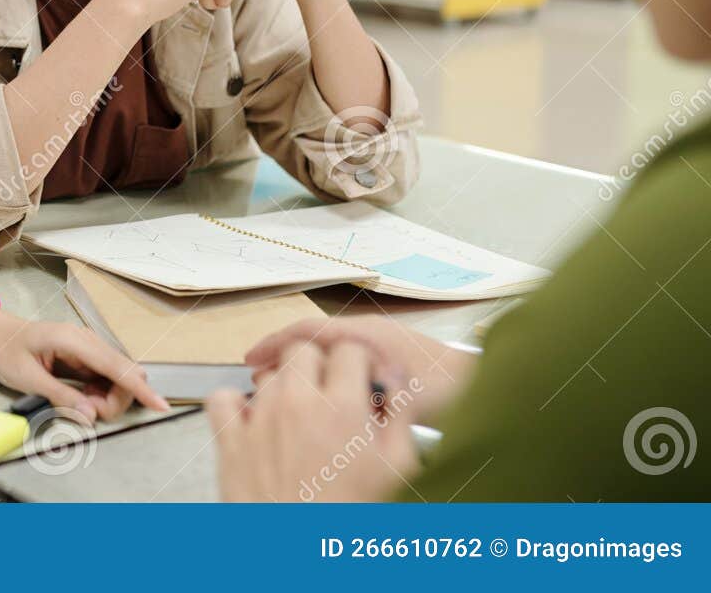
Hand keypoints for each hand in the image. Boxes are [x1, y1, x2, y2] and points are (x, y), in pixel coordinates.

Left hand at [0, 309, 170, 421]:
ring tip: (77, 405)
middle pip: (123, 374)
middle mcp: (86, 340)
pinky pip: (103, 378)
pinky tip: (80, 399)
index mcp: (74, 339)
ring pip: (116, 378)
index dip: (140, 389)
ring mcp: (85, 348)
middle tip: (84, 412)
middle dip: (115, 400)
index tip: (161, 405)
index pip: (117, 367)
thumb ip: (60, 396)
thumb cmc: (1, 349)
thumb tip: (91, 416)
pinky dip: (98, 394)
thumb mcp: (26, 377)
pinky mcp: (82, 357)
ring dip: (106, 399)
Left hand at [207, 339, 419, 500]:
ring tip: (297, 415)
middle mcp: (297, 404)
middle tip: (329, 393)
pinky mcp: (230, 442)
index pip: (348, 348)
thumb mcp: (398, 470)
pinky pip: (222, 398)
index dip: (357, 363)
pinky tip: (253, 421)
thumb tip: (394, 377)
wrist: (306, 560)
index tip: (358, 379)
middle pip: (302, 350)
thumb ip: (399, 415)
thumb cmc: (354, 519)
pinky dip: (235, 404)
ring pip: (267, 374)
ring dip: (282, 387)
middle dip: (318, 364)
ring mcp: (259, 420)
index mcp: (343, 407)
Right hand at [245, 317, 476, 425]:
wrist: (486, 386)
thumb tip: (332, 408)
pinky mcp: (386, 362)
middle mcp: (368, 333)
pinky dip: (324, 377)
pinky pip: (343, 364)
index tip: (251, 361)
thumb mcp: (406, 394)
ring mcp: (377, 346)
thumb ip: (370, 397)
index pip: (306, 330)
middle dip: (283, 358)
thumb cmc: (450, 387)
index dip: (274, 345)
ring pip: (327, 353)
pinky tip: (321, 399)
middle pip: (312, 340)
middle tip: (259, 381)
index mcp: (366, 333)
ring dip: (303, 368)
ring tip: (282, 390)